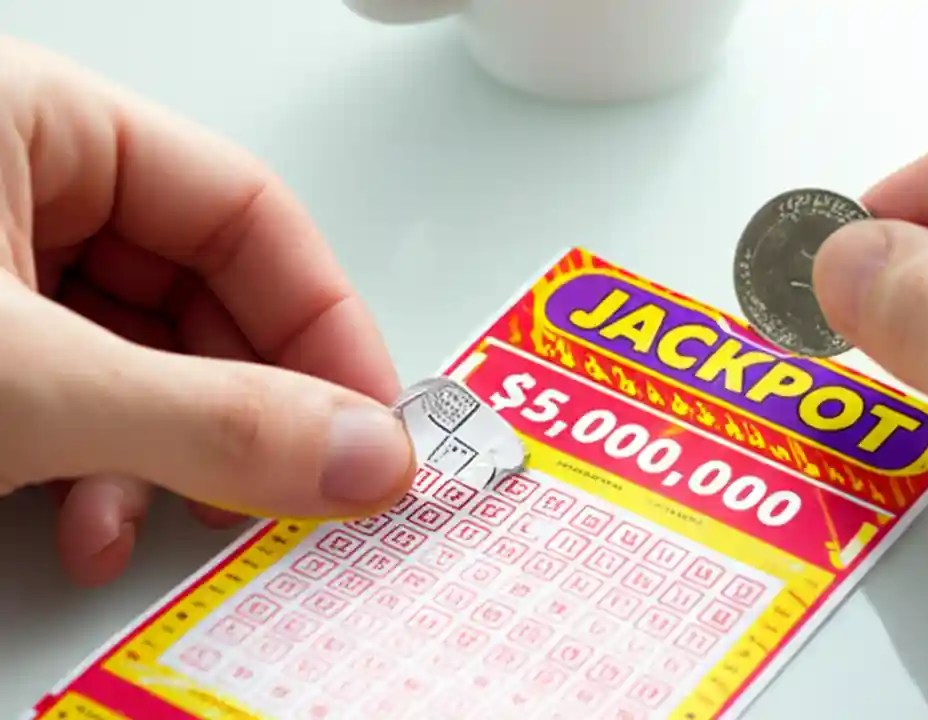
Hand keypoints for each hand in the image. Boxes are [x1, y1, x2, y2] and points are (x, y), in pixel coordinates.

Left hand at [0, 39, 413, 586]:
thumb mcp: (29, 383)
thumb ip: (210, 422)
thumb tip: (362, 457)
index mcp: (34, 117)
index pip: (246, 209)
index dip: (326, 322)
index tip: (371, 420)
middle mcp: (13, 179)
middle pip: (202, 292)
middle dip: (245, 411)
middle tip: (296, 484)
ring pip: (139, 356)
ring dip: (169, 459)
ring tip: (174, 520)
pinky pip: (74, 393)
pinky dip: (98, 471)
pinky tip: (91, 524)